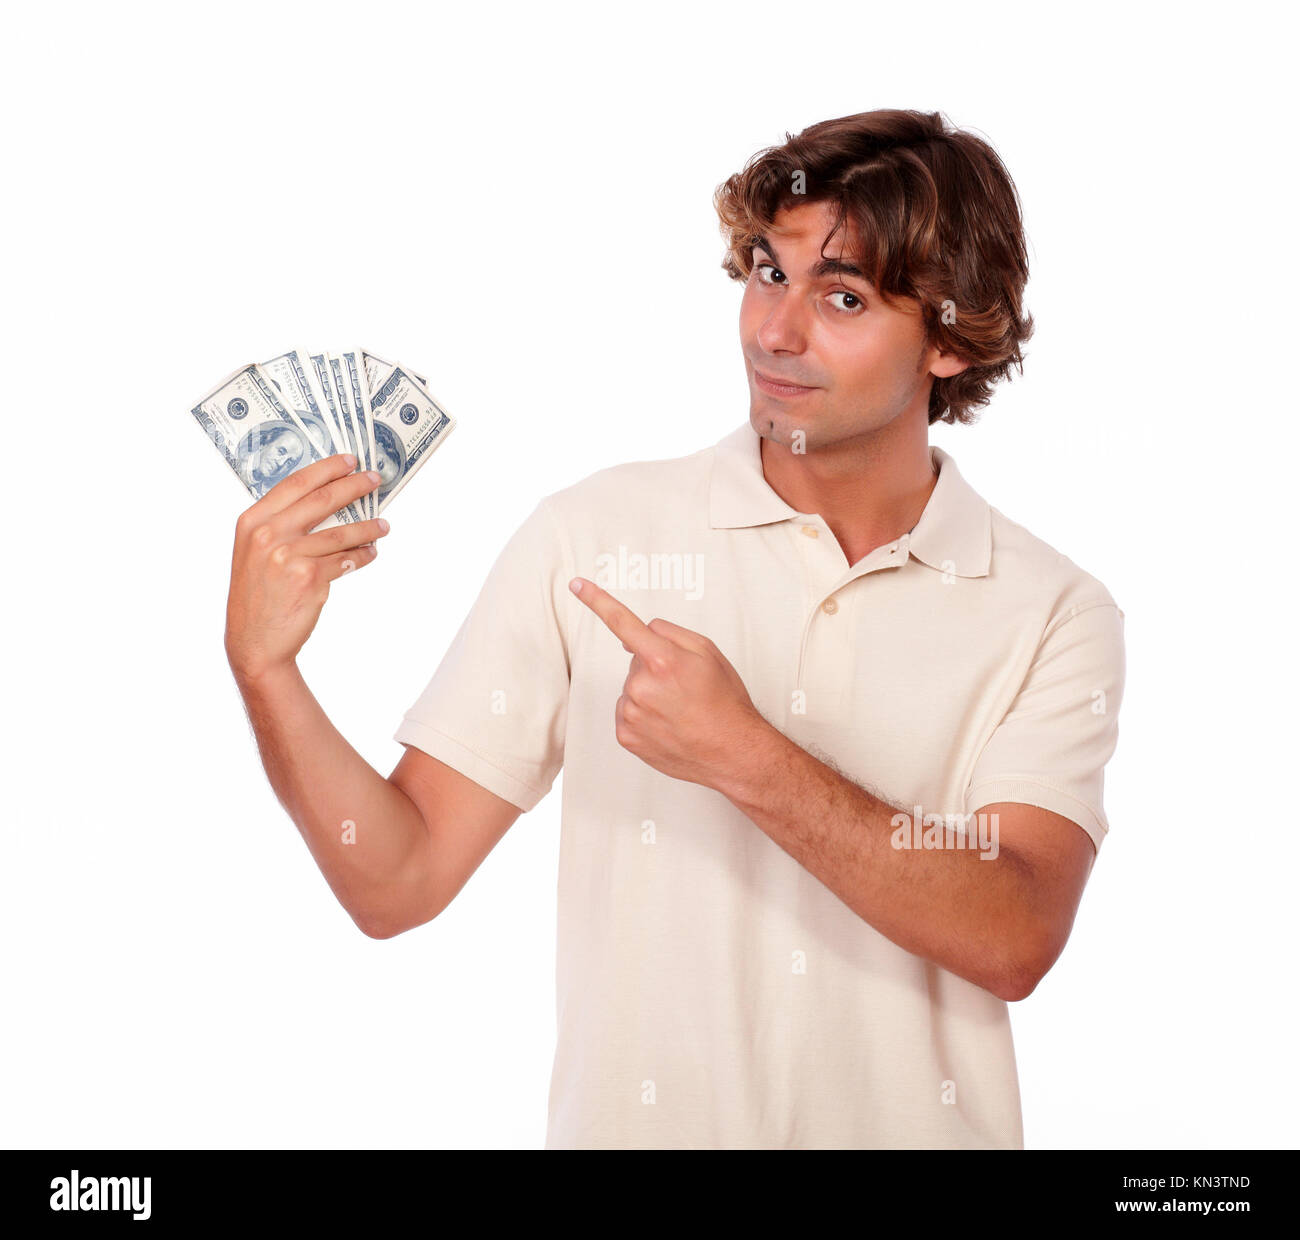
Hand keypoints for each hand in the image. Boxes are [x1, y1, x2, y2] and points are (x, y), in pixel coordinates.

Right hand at [225, 453, 388, 684]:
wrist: (255, 641)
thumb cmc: (257, 597)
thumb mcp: (253, 553)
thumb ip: (279, 525)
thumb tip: (321, 502)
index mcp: (252, 522)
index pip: (295, 483)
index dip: (326, 469)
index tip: (348, 460)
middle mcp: (268, 534)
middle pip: (322, 499)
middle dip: (354, 486)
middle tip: (374, 480)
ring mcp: (288, 555)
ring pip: (340, 532)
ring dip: (367, 526)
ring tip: (382, 525)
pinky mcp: (309, 577)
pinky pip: (346, 560)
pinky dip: (362, 556)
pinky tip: (370, 553)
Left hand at [569, 576, 766, 787]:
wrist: (732, 752)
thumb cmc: (725, 701)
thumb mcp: (709, 653)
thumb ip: (670, 633)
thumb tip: (637, 633)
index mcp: (662, 659)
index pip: (622, 622)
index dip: (597, 601)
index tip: (577, 585)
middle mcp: (641, 685)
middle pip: (636, 661)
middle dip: (655, 667)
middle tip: (684, 688)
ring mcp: (631, 713)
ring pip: (631, 688)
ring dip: (649, 693)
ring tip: (679, 709)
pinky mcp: (626, 736)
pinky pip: (627, 713)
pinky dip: (643, 716)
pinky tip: (667, 724)